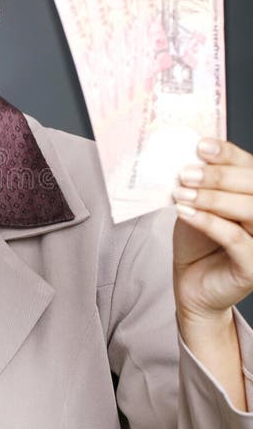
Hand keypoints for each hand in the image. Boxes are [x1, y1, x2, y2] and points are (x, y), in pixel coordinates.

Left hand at [172, 138, 252, 328]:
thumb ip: (200, 183)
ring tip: (181, 192)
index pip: (250, 167)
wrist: (191, 282)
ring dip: (213, 198)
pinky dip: (209, 222)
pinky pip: (236, 238)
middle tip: (185, 172)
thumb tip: (188, 154)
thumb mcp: (197, 204)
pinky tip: (185, 212)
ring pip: (250, 210)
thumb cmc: (197, 241)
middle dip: (218, 176)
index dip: (228, 154)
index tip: (201, 146)